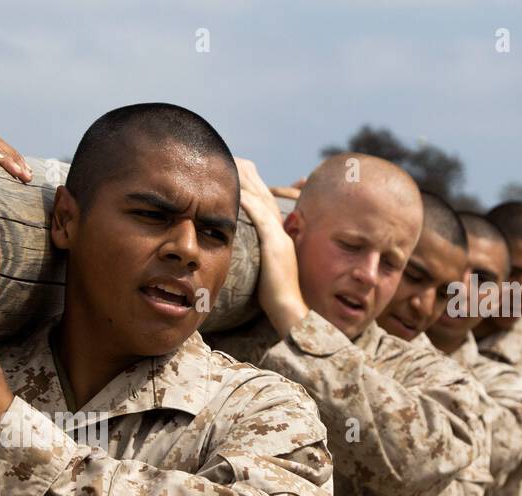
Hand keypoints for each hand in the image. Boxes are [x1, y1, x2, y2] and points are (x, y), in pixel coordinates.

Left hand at [235, 157, 307, 337]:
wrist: (290, 310)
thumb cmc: (277, 299)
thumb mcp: (268, 273)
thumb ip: (260, 260)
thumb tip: (251, 259)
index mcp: (280, 237)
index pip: (265, 205)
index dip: (253, 188)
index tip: (240, 173)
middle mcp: (282, 232)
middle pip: (264, 196)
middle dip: (249, 176)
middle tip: (234, 159)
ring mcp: (279, 237)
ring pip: (262, 201)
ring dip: (247, 182)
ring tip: (231, 166)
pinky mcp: (275, 244)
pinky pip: (260, 217)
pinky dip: (249, 202)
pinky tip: (236, 191)